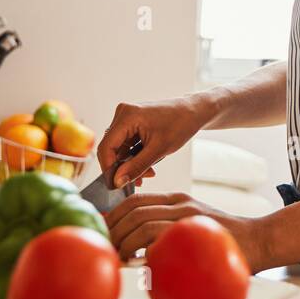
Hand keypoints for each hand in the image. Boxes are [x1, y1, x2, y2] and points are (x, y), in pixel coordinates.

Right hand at [95, 95, 214, 188]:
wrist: (193, 112)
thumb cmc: (180, 125)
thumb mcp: (159, 150)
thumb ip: (136, 167)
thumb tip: (117, 181)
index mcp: (127, 116)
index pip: (106, 147)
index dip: (108, 169)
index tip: (116, 185)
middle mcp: (123, 114)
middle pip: (112, 149)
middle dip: (123, 168)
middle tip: (139, 181)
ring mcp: (127, 118)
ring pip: (119, 149)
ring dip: (130, 164)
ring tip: (147, 175)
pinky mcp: (132, 123)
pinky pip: (126, 145)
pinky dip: (134, 157)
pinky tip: (146, 167)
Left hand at [103, 192, 270, 272]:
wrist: (258, 239)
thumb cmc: (224, 239)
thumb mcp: (192, 227)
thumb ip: (168, 230)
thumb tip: (138, 250)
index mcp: (176, 200)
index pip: (134, 200)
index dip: (112, 215)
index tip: (100, 231)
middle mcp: (179, 203)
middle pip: (133, 209)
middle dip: (112, 228)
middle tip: (104, 247)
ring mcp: (188, 215)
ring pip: (142, 221)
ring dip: (124, 241)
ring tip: (117, 256)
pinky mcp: (195, 228)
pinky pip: (161, 234)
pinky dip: (143, 247)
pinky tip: (137, 260)